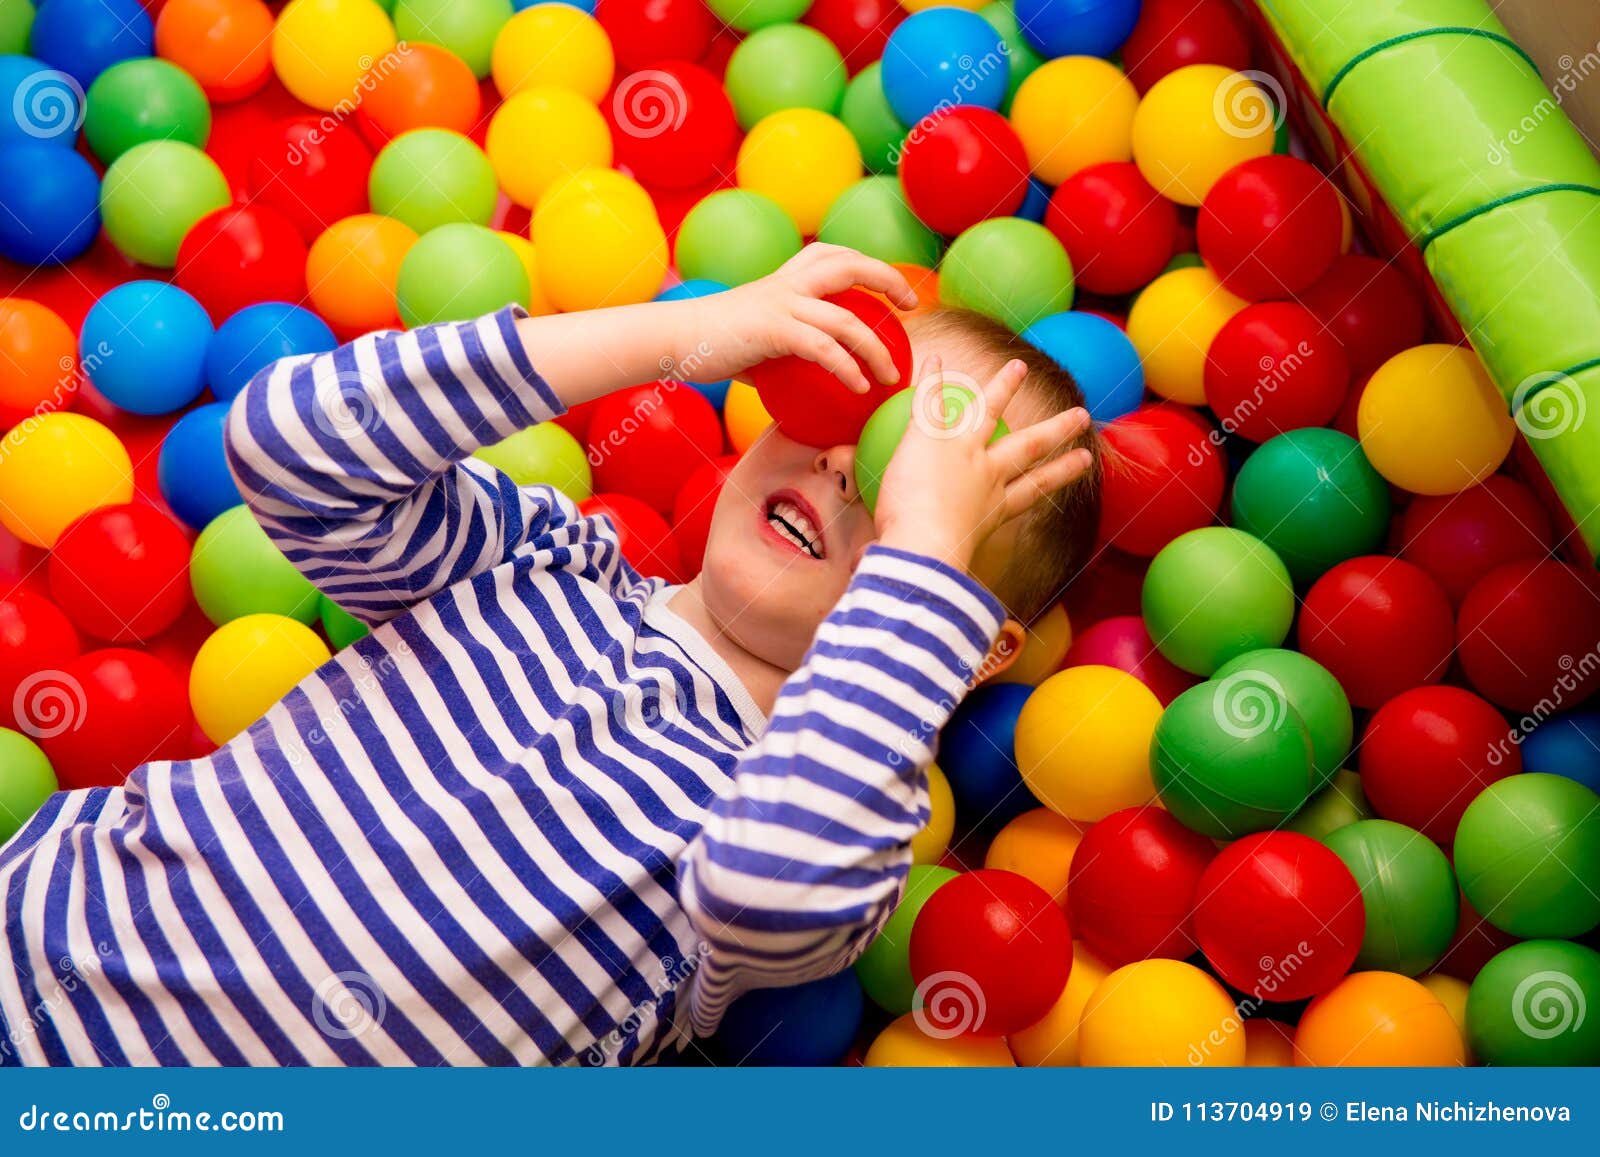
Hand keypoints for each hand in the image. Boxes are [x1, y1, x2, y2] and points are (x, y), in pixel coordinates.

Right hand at [673, 244, 917, 391]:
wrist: (674, 337)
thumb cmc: (710, 344)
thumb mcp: (755, 338)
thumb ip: (783, 347)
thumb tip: (807, 379)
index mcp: (784, 279)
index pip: (835, 254)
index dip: (871, 266)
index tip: (896, 293)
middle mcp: (787, 282)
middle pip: (850, 264)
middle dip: (888, 280)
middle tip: (911, 307)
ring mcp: (781, 303)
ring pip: (846, 317)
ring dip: (876, 347)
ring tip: (892, 374)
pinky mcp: (774, 329)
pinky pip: (824, 348)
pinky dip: (848, 369)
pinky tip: (860, 388)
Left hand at [874, 356, 1094, 572]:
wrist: (926, 549)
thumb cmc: (930, 569)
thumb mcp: (939, 566)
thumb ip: (926, 559)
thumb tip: (879, 568)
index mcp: (994, 510)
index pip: (1032, 490)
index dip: (1059, 474)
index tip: (1082, 461)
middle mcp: (988, 476)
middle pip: (1028, 447)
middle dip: (1056, 429)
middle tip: (1080, 415)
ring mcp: (964, 452)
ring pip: (989, 411)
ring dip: (1004, 387)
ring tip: (1020, 367)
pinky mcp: (933, 438)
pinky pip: (932, 402)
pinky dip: (931, 380)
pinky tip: (933, 359)